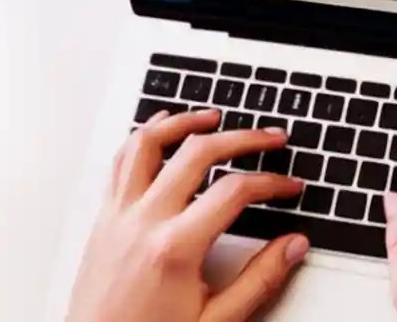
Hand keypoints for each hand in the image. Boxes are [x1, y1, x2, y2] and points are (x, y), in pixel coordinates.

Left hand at [68, 108, 309, 321]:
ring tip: (214, 117)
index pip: (234, 192)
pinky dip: (143, 137)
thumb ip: (259, 279)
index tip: (289, 186)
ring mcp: (117, 217)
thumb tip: (293, 246)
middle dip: (242, 138)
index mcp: (174, 249)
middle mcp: (142, 223)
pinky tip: (161, 131)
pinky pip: (119, 163)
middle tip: (271, 138)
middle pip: (197, 153)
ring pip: (148, 144)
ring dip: (185, 122)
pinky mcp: (102, 221)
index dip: (271, 182)